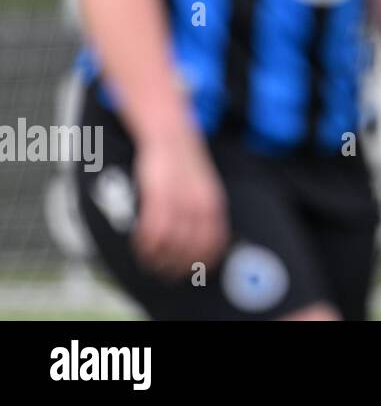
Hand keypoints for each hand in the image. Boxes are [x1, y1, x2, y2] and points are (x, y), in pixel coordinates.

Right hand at [132, 129, 228, 277]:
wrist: (170, 134)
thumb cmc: (184, 166)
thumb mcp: (203, 189)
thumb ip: (204, 214)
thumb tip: (202, 241)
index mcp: (213, 204)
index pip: (213, 243)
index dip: (202, 262)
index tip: (190, 270)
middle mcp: (199, 205)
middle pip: (190, 248)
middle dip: (176, 265)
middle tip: (164, 271)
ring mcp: (178, 200)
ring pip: (170, 243)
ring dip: (158, 257)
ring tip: (150, 261)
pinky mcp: (157, 194)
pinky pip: (152, 228)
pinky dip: (146, 243)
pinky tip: (141, 245)